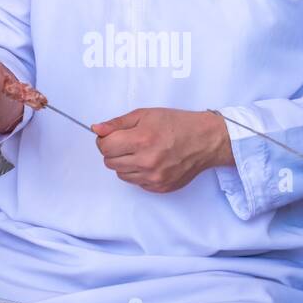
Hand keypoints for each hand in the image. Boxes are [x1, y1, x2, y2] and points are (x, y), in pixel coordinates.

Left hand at [92, 108, 232, 193]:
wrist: (205, 140)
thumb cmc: (178, 124)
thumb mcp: (145, 115)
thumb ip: (117, 123)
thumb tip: (96, 129)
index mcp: (141, 140)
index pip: (104, 147)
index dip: (104, 140)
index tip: (112, 136)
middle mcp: (146, 161)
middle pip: (110, 162)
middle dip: (114, 151)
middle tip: (128, 142)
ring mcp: (153, 177)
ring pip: (121, 174)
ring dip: (125, 163)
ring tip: (141, 151)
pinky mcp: (159, 187)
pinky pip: (136, 183)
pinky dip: (138, 173)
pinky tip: (151, 161)